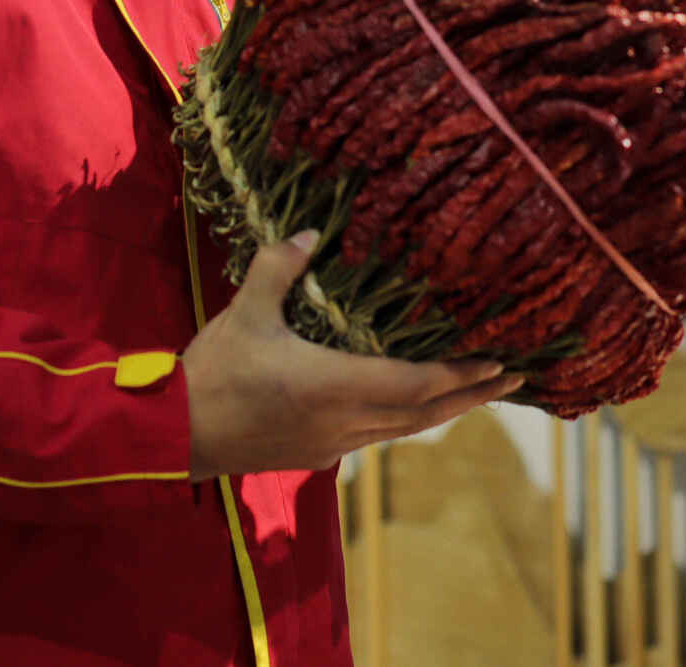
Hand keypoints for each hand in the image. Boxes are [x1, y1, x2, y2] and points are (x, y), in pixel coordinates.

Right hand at [182, 231, 524, 480]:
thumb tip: (308, 231)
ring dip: (444, 409)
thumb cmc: (212, 374)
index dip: (462, 375)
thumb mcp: (244, 311)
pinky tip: (413, 404)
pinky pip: (378, 436)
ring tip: (478, 389)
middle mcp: (344, 422)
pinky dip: (408, 419)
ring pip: (404, 430)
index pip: (416, 385)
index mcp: (333, 386)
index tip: (500, 363)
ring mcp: (332, 443)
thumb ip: (278, 267)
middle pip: (425, 414)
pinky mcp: (317, 454)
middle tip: (514, 378)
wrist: (171, 436)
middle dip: (472, 395)